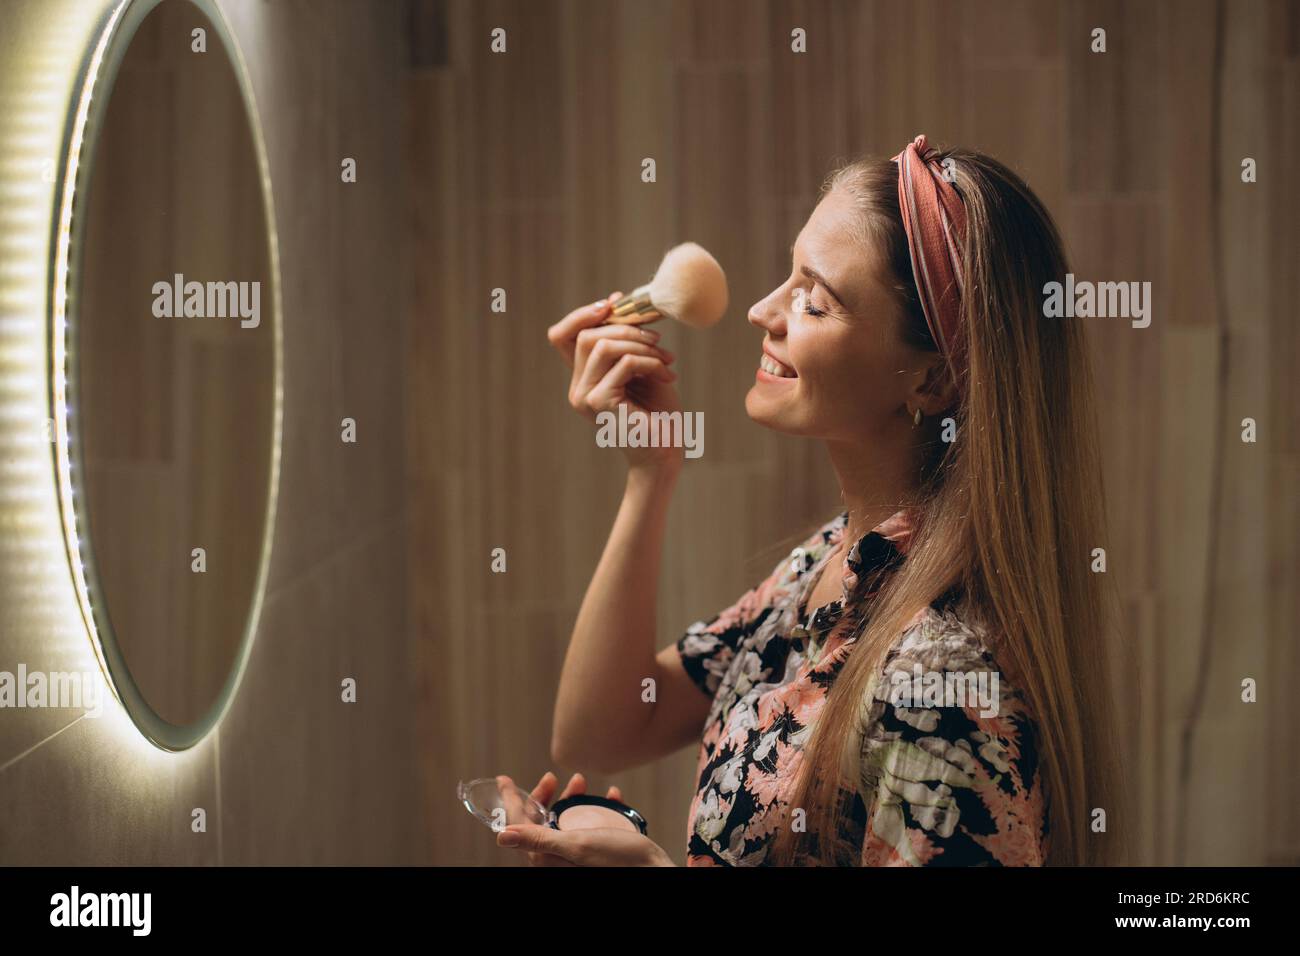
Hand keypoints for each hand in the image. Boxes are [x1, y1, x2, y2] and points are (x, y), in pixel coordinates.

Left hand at [495, 771, 674, 866]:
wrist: (654, 870)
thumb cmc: (618, 862)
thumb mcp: (576, 845)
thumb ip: (540, 838)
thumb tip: (502, 836)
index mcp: (548, 856)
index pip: (519, 826)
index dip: (511, 800)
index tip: (505, 779)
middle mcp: (560, 854)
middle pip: (542, 819)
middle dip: (545, 796)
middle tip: (550, 778)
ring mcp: (579, 850)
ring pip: (565, 817)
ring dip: (571, 797)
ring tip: (581, 781)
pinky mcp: (597, 847)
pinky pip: (591, 822)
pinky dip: (599, 806)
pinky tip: (611, 796)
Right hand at [546, 292, 683, 471]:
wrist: (666, 453)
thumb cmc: (659, 414)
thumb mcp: (641, 368)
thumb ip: (625, 342)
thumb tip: (616, 302)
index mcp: (583, 379)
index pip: (562, 335)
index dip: (584, 314)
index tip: (617, 302)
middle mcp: (577, 389)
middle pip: (586, 335)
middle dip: (626, 328)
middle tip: (658, 340)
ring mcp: (584, 397)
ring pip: (603, 346)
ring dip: (641, 345)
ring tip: (666, 360)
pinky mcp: (599, 403)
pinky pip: (623, 363)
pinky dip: (650, 362)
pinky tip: (668, 376)